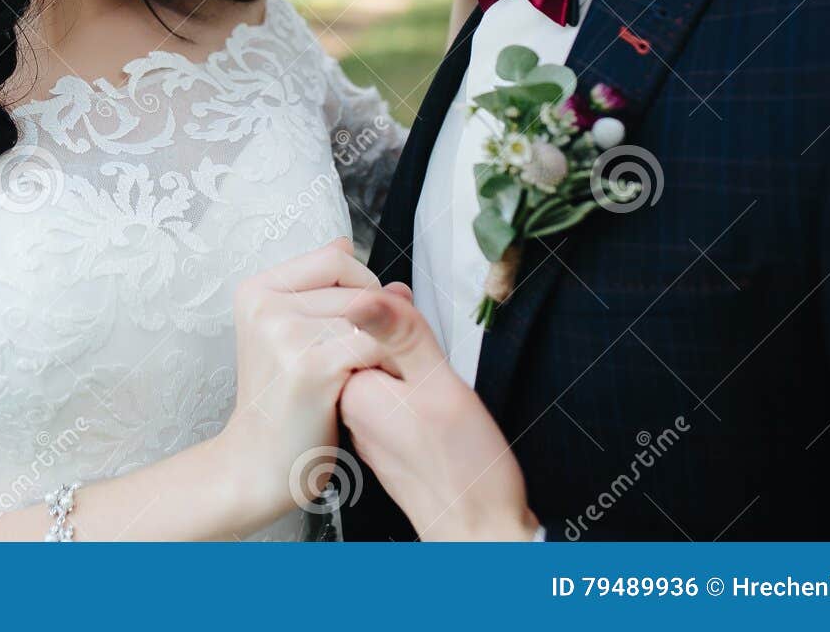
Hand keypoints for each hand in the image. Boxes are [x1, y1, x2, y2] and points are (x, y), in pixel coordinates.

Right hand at [217, 238, 397, 516]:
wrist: (258, 466)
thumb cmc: (284, 405)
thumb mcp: (288, 335)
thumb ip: (319, 291)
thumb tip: (349, 244)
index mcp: (257, 290)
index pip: (336, 259)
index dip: (364, 288)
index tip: (365, 325)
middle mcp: (265, 304)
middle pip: (358, 288)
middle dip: (382, 322)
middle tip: (378, 359)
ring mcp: (284, 332)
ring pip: (371, 316)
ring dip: (389, 345)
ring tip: (378, 375)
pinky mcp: (310, 365)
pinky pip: (376, 345)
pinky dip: (389, 365)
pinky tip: (380, 388)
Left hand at [338, 286, 539, 540]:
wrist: (478, 534)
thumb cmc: (465, 472)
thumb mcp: (440, 386)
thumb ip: (403, 336)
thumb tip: (365, 295)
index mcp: (353, 391)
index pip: (367, 324)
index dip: (409, 329)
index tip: (430, 360)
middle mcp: (351, 409)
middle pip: (377, 344)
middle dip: (414, 350)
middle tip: (440, 387)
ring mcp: (367, 426)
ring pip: (391, 369)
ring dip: (420, 373)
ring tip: (444, 408)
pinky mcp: (385, 439)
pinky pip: (399, 397)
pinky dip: (422, 397)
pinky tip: (442, 420)